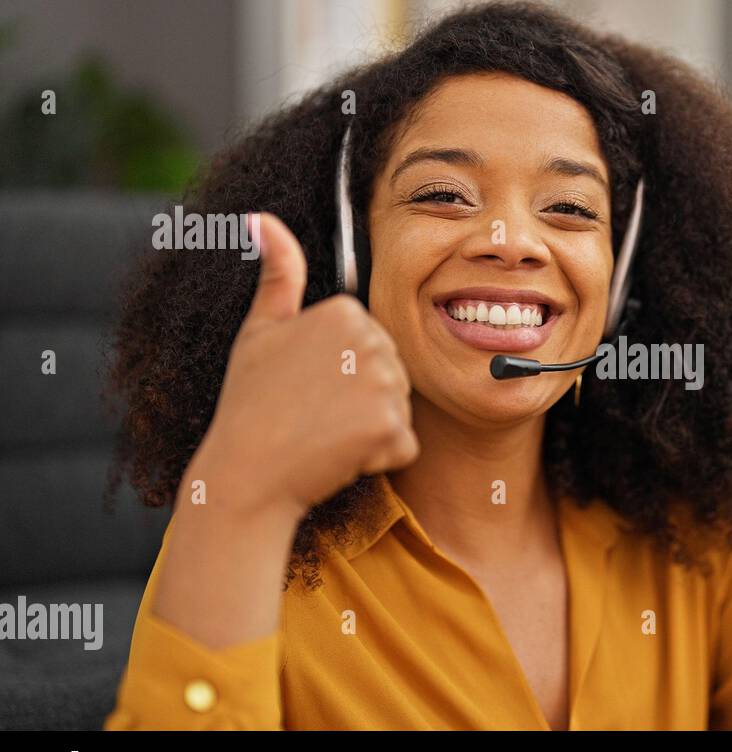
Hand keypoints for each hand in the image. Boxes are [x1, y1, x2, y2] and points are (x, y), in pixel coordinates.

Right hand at [193, 212, 418, 520]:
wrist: (247, 474)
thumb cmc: (251, 403)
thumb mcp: (260, 331)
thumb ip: (277, 274)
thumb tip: (263, 218)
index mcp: (344, 311)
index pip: (373, 345)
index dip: (344, 372)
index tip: (309, 384)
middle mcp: (370, 340)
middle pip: (393, 375)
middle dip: (363, 401)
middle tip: (315, 413)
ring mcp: (383, 384)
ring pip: (400, 409)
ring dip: (371, 430)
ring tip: (325, 433)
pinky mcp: (391, 428)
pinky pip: (405, 445)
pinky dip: (378, 458)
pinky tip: (340, 455)